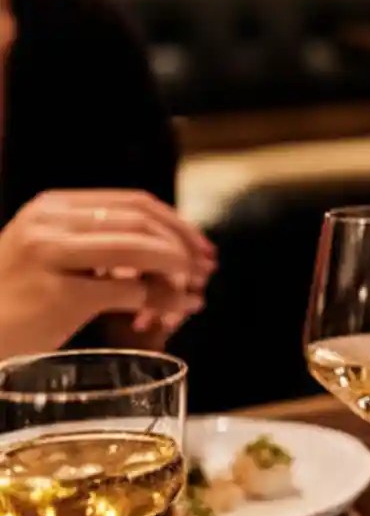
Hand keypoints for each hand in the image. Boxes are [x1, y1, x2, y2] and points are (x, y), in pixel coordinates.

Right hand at [0, 190, 215, 355]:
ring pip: (141, 251)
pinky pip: (131, 293)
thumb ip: (101, 246)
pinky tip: (174, 312)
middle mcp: (50, 223)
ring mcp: (51, 256)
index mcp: (53, 207)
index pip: (134, 203)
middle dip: (184, 247)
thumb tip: (173, 255)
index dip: (177, 224)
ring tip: (193, 292)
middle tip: (206, 270)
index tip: (201, 246)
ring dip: (177, 272)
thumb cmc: (15, 303)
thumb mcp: (51, 257)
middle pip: (143, 222)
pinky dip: (162, 302)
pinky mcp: (58, 295)